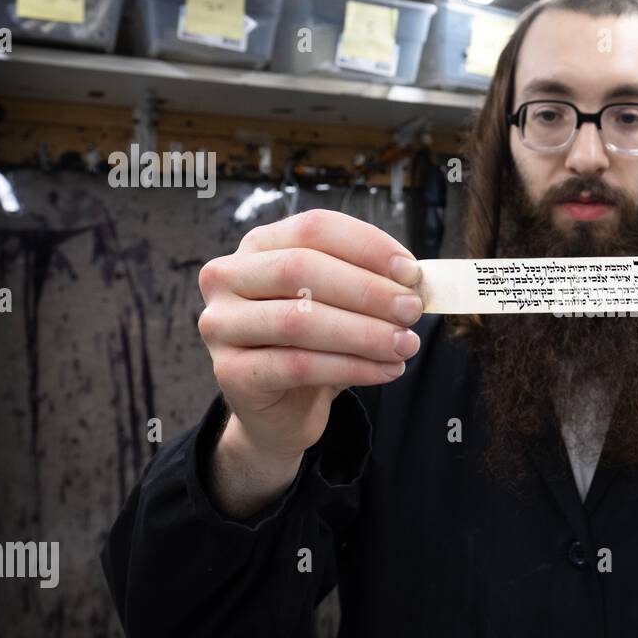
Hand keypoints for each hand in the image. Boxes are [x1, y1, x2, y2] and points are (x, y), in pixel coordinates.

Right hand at [197, 209, 422, 460]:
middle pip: (301, 268)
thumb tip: (415, 282)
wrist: (283, 409)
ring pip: (299, 320)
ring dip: (364, 333)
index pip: (315, 228)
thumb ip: (372, 285)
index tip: (412, 272)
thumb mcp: (343, 305)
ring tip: (406, 345)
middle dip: (367, 290)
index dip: (368, 246)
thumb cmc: (316, 345)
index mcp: (260, 245)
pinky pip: (298, 366)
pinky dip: (352, 367)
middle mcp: (229, 277)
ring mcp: (222, 325)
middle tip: (412, 311)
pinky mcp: (231, 372)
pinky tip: (387, 370)